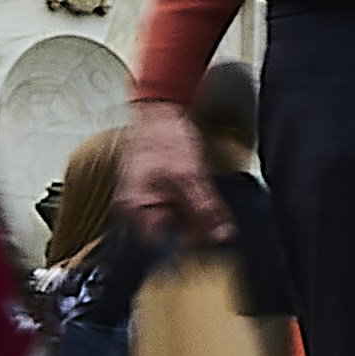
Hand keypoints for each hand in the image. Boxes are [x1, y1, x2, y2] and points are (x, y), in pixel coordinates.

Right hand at [118, 98, 232, 246]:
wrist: (159, 110)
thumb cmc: (164, 137)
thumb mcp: (191, 177)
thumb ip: (205, 210)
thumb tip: (220, 235)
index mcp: (135, 209)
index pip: (159, 245)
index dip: (186, 244)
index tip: (209, 240)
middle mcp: (134, 208)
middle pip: (166, 235)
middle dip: (193, 230)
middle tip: (216, 224)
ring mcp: (142, 199)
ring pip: (172, 221)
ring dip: (193, 217)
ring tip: (207, 203)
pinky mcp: (153, 191)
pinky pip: (172, 208)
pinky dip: (189, 206)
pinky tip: (199, 196)